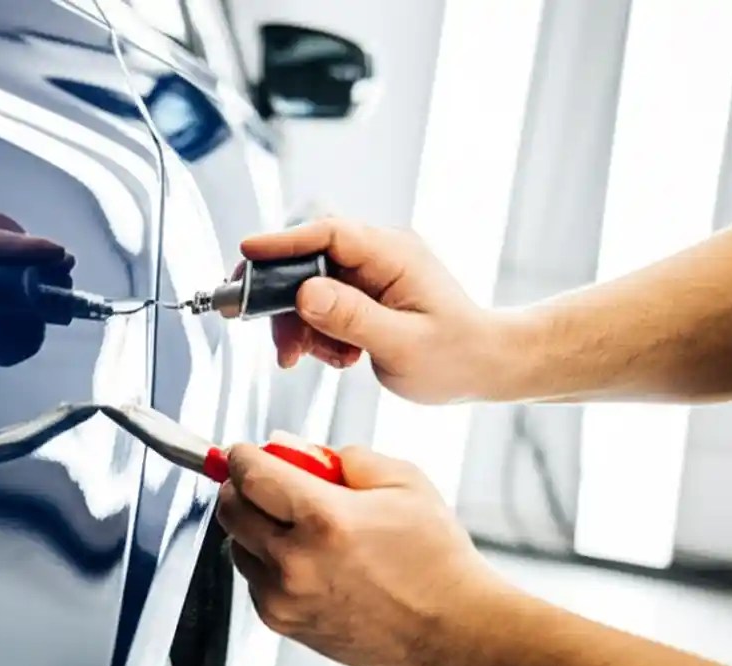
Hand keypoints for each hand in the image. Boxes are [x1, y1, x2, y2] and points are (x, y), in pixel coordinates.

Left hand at [215, 438, 503, 665]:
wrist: (453, 632)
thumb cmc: (436, 561)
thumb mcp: (404, 482)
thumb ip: (346, 456)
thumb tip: (299, 450)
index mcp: (324, 519)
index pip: (250, 474)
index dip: (243, 455)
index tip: (246, 451)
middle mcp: (295, 561)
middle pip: (230, 509)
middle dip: (241, 487)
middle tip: (266, 481)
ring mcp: (285, 598)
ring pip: (237, 546)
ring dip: (253, 526)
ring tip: (295, 524)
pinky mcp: (285, 624)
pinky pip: (254, 581)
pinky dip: (267, 563)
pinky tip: (307, 559)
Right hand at [242, 218, 500, 403]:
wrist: (483, 367)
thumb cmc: (456, 356)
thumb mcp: (403, 345)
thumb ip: (353, 318)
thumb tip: (305, 294)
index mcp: (393, 254)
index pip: (328, 233)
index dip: (283, 241)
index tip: (248, 252)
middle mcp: (378, 255)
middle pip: (307, 259)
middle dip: (281, 298)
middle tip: (268, 334)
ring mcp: (369, 274)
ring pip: (307, 286)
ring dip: (299, 324)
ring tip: (315, 357)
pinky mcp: (362, 294)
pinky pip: (319, 304)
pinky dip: (315, 333)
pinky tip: (337, 356)